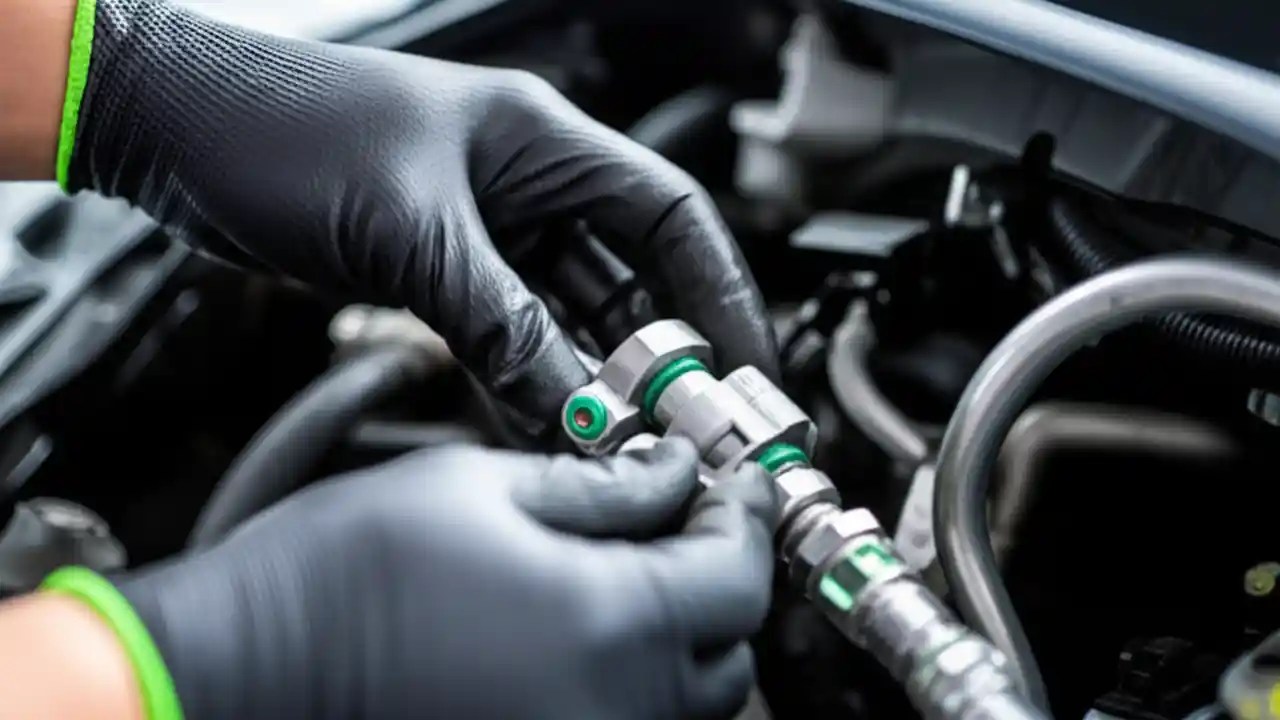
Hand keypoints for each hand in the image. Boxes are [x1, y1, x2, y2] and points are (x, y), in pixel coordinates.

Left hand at [67, 0, 777, 431]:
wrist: (174, 128)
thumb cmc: (280, 126)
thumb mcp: (409, 229)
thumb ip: (499, 320)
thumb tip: (574, 399)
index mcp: (542, 140)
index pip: (670, 215)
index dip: (721, 290)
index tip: (745, 362)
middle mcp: (527, 182)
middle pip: (628, 275)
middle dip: (659, 352)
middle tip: (681, 424)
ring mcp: (485, 227)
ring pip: (570, 313)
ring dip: (593, 375)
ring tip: (619, 440)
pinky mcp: (441, 264)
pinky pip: (511, 332)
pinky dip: (532, 377)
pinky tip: (547, 423)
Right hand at [116, 438, 779, 719]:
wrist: (246, 664)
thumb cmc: (340, 573)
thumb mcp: (478, 487)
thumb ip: (600, 486)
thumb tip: (671, 473)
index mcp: (607, 622)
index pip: (739, 572)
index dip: (746, 515)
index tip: (736, 482)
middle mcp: (611, 707)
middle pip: (730, 648)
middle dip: (721, 576)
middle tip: (685, 517)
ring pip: (690, 702)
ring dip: (686, 636)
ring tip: (637, 570)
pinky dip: (636, 683)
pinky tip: (589, 630)